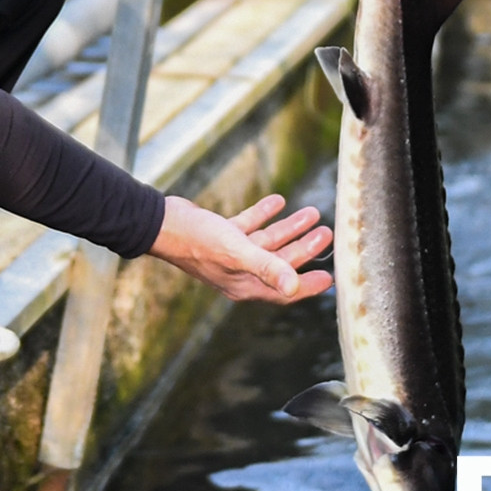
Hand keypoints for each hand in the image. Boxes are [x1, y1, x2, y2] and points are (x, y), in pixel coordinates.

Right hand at [145, 194, 333, 303]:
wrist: (160, 223)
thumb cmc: (197, 241)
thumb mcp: (237, 252)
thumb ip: (267, 267)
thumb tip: (295, 286)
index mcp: (244, 283)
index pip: (284, 290)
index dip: (308, 285)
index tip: (331, 278)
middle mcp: (239, 271)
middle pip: (280, 262)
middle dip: (305, 249)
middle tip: (327, 234)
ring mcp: (229, 253)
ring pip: (268, 242)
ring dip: (290, 228)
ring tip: (312, 213)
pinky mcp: (220, 235)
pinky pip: (249, 226)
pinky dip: (264, 214)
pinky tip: (278, 201)